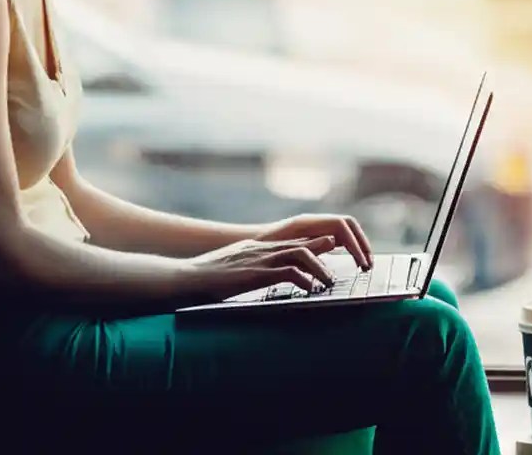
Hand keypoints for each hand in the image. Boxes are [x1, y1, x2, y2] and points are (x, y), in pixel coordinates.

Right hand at [182, 235, 338, 301]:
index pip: (292, 240)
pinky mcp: (255, 274)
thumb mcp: (234, 269)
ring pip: (301, 255)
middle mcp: (262, 249)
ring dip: (319, 268)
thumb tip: (262, 278)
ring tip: (330, 282)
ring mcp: (259, 260)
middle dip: (325, 249)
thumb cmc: (207, 278)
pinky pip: (287, 272)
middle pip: (302, 242)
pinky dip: (303, 280)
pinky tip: (309, 289)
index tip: (332, 249)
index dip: (314, 244)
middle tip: (344, 257)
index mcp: (258, 247)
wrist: (186, 278)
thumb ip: (252, 269)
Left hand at [255, 213, 373, 270]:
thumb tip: (331, 243)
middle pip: (348, 225)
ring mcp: (314, 229)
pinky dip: (349, 249)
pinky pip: (337, 239)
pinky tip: (351, 264)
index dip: (355, 243)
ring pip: (345, 232)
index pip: (341, 225)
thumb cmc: (258, 248)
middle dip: (362, 243)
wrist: (242, 245)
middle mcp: (313, 222)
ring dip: (358, 246)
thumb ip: (305, 246)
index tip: (362, 263)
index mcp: (307, 223)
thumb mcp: (282, 249)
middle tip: (368, 265)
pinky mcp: (313, 238)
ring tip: (364, 266)